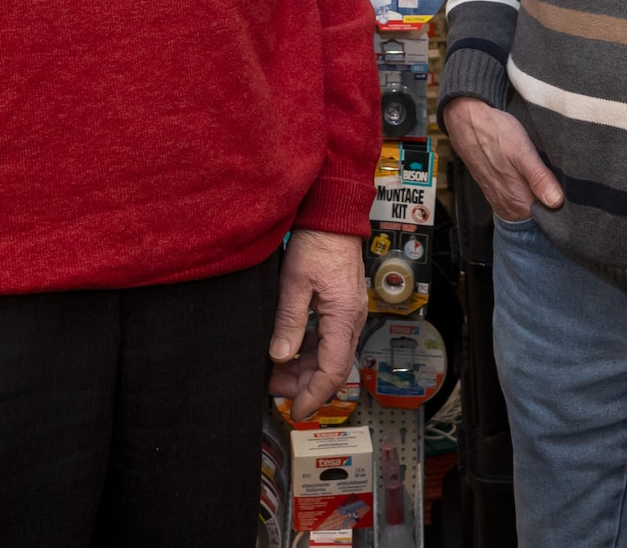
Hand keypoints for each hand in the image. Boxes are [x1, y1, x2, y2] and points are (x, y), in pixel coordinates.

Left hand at [269, 229, 366, 419]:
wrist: (333, 216)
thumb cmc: (317, 243)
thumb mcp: (295, 282)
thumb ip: (289, 321)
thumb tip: (280, 356)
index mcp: (343, 316)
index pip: (333, 370)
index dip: (315, 394)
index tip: (296, 410)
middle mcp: (351, 319)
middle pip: (332, 366)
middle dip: (304, 384)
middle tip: (275, 390)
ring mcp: (348, 313)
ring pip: (329, 354)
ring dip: (304, 368)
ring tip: (276, 373)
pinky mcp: (341, 306)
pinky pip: (328, 339)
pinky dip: (308, 351)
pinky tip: (289, 352)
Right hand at [443, 96, 561, 223]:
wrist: (467, 121)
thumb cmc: (494, 133)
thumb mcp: (522, 152)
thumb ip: (539, 179)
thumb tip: (557, 202)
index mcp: (518, 203)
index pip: (551, 216)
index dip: (566, 206)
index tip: (576, 192)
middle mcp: (509, 207)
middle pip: (542, 211)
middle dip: (555, 198)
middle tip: (567, 179)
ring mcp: (502, 200)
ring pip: (532, 203)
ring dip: (543, 192)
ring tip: (552, 174)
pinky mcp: (498, 190)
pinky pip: (521, 195)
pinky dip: (530, 187)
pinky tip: (535, 173)